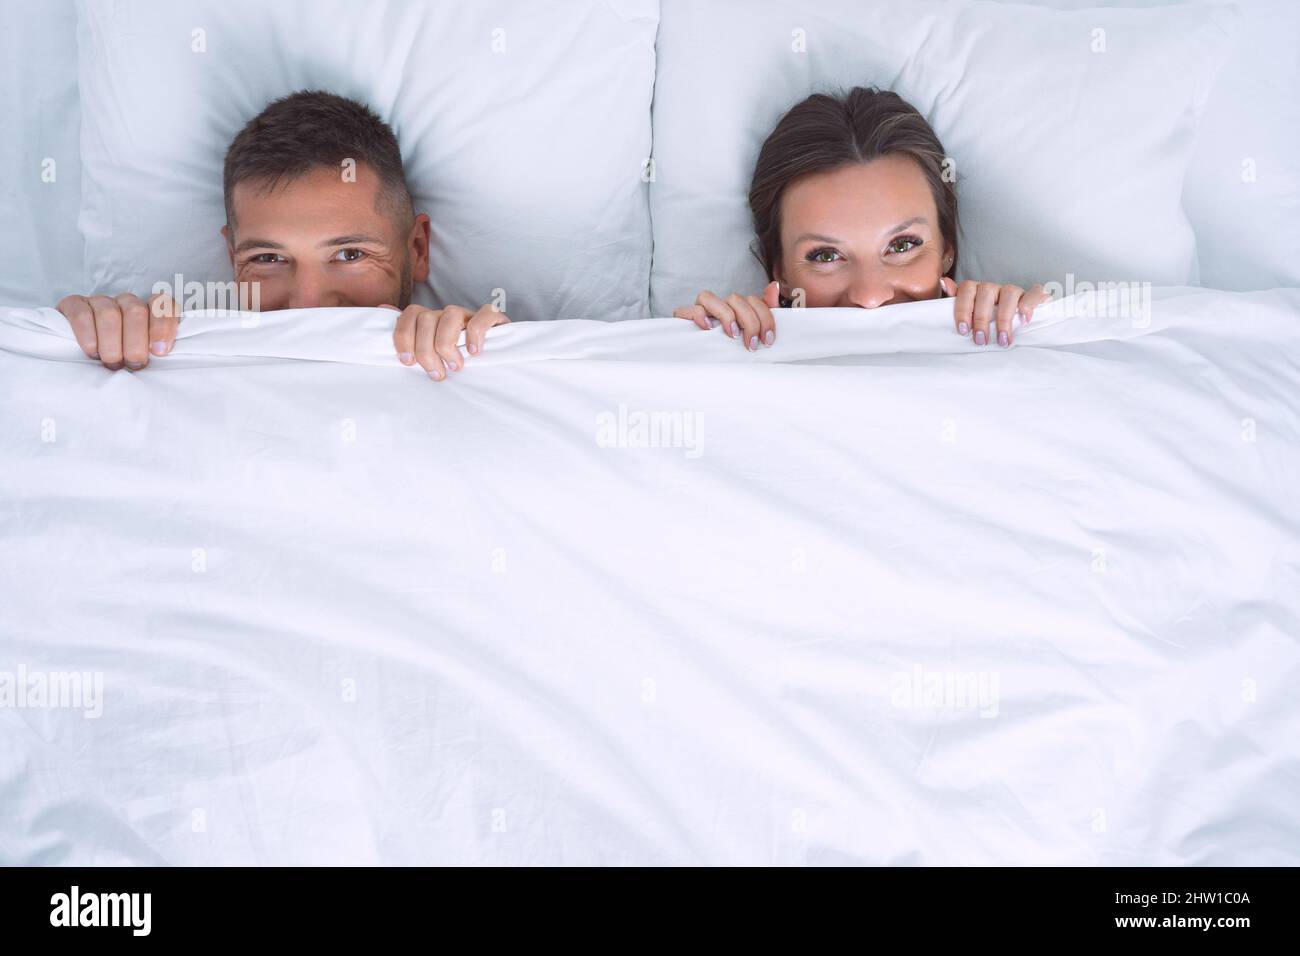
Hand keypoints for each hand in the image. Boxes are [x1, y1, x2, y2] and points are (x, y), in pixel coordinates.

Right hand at [56, 292, 179, 369]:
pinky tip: (92, 352)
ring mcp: (100, 301)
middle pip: (135, 311)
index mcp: (149, 311)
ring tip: (112, 363)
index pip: (164, 306)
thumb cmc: (124, 359)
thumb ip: (156, 352)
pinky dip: (88, 336)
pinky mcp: (74, 304)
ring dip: (112, 344)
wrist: (80, 354)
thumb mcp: (145, 356)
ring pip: (109, 314)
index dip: (163, 327)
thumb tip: (161, 355)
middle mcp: (126, 302)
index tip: (159, 352)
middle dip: (135, 343)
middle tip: (133, 364)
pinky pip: (82, 314)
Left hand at [388, 303, 510, 380]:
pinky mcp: (494, 319)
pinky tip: (475, 352)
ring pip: (450, 315)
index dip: (404, 337)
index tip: (407, 362)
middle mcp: (447, 314)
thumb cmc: (457, 361)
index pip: (410, 314)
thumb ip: (408, 333)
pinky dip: (476, 333)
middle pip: (427, 319)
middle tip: (436, 374)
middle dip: (427, 350)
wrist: (496, 362)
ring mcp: (470, 315)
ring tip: (455, 367)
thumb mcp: (429, 352)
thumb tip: (382, 308)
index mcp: (430, 320)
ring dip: (447, 344)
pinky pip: (484, 315)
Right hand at [672, 280, 779, 350]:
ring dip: (725, 315)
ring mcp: (699, 310)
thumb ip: (766, 309)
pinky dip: (699, 316)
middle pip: (735, 299)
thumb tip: (773, 286)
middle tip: (752, 344)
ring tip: (732, 335)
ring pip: (708, 297)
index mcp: (736, 308)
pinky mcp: (683, 318)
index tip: (767, 340)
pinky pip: (687, 309)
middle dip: (749, 321)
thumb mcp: (753, 334)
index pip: (753, 300)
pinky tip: (708, 328)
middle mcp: (718, 305)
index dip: (764, 318)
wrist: (701, 364)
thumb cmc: (729, 350)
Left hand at [943, 278, 1050, 347]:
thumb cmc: (987, 323)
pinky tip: (1025, 319)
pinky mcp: (1033, 295)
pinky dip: (1029, 304)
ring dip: (1004, 317)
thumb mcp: (969, 316)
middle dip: (981, 319)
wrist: (1018, 325)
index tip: (963, 330)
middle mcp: (995, 288)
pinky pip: (1034, 292)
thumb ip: (957, 301)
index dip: (963, 308)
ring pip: (1009, 292)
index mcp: (977, 291)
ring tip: (1002, 339)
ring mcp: (1014, 291)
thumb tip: (944, 282)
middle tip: (980, 340)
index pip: (967, 288)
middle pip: (986, 292)